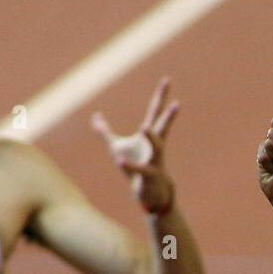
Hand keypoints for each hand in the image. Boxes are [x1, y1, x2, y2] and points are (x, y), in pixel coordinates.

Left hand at [92, 77, 177, 214]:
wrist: (149, 193)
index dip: (160, 96)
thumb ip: (105, 131)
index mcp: (148, 136)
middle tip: (177, 103)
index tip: (167, 80)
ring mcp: (154, 161)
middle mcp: (155, 146)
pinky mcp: (149, 176)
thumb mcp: (116, 147)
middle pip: (163, 127)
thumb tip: (96, 117)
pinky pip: (140, 170)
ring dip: (152, 138)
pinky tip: (120, 160)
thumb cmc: (134, 169)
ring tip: (144, 128)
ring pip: (158, 148)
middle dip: (169, 115)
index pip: (155, 111)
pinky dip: (130, 165)